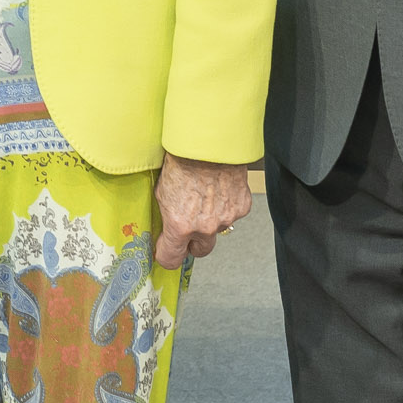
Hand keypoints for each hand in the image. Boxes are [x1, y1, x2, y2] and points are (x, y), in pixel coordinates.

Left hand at [154, 153, 252, 268]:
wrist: (208, 144)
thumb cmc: (182, 161)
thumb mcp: (162, 192)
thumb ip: (166, 217)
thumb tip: (164, 229)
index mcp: (180, 225)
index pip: (172, 258)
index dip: (167, 257)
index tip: (165, 254)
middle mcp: (204, 227)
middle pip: (200, 251)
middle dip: (193, 244)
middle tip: (188, 231)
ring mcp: (225, 219)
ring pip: (217, 230)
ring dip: (210, 220)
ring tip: (204, 197)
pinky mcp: (241, 208)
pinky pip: (231, 214)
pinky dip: (225, 206)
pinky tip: (218, 190)